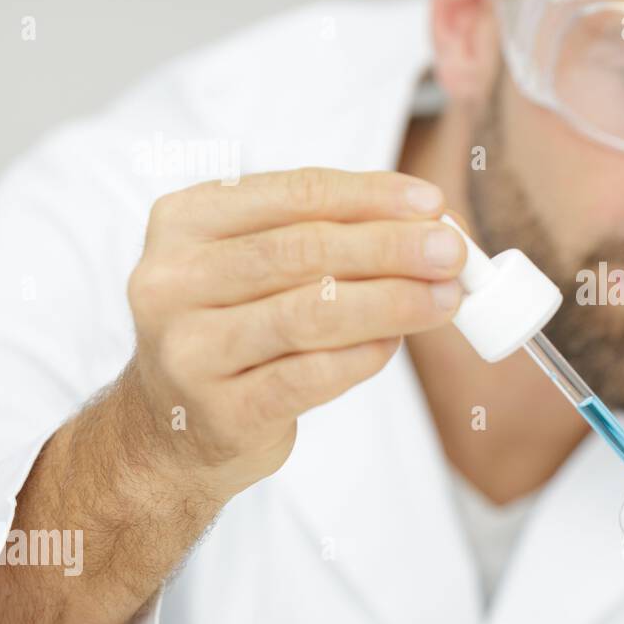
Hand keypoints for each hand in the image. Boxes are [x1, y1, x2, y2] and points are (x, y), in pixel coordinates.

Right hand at [124, 167, 465, 498]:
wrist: (172, 428)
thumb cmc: (236, 328)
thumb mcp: (259, 265)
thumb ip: (332, 235)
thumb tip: (432, 224)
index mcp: (185, 221)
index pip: (294, 194)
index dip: (371, 196)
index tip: (433, 203)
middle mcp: (172, 281)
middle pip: (303, 251)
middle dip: (390, 248)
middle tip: (452, 251)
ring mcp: (188, 350)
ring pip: (309, 314)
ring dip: (391, 302)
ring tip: (445, 298)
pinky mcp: (220, 411)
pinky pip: (309, 377)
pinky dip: (364, 357)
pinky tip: (395, 344)